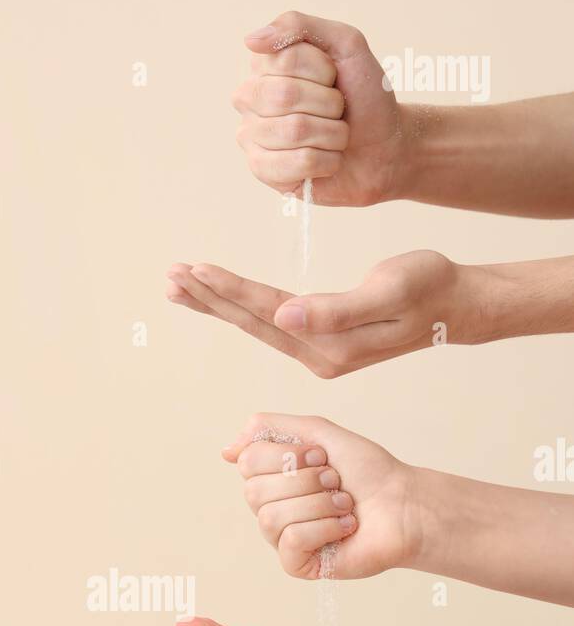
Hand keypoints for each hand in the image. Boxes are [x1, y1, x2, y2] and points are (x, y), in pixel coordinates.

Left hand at [166, 251, 478, 378]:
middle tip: (168, 277)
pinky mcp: (323, 342)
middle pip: (251, 323)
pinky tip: (221, 298)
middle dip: (208, 298)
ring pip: (256, 323)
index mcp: (330, 346)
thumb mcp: (388, 292)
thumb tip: (285, 317)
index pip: (266, 314)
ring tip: (179, 285)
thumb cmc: (429, 288)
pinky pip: (271, 322)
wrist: (456, 305)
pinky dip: (241, 306)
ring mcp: (319, 352)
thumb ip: (336, 309)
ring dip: (217, 303)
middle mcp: (318, 355)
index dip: (227, 291)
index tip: (192, 270)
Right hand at [222, 413, 418, 579]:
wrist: (404, 504)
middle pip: (254, 491)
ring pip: (271, 517)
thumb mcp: (317, 433)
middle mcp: (271, 508)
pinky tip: (344, 528)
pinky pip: (290, 540)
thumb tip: (226, 452)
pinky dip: (324, 528)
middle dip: (305, 481)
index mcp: (272, 478)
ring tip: (344, 506)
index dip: (287, 455)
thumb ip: (268, 429)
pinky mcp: (298, 564)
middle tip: (335, 482)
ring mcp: (282, 538)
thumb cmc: (367, 471)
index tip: (322, 455)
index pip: (247, 462)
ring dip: (319, 504)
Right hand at [236, 10, 405, 206]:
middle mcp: (250, 98)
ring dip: (332, 134)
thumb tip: (251, 40)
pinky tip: (326, 160)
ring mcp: (252, 136)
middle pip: (285, 95)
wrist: (383, 146)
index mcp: (265, 65)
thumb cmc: (363, 96)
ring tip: (335, 136)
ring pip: (294, 131)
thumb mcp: (345, 44)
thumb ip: (299, 26)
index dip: (323, 71)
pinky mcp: (262, 170)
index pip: (286, 60)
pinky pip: (297, 163)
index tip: (334, 79)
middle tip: (337, 110)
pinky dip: (327, 161)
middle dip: (328, 104)